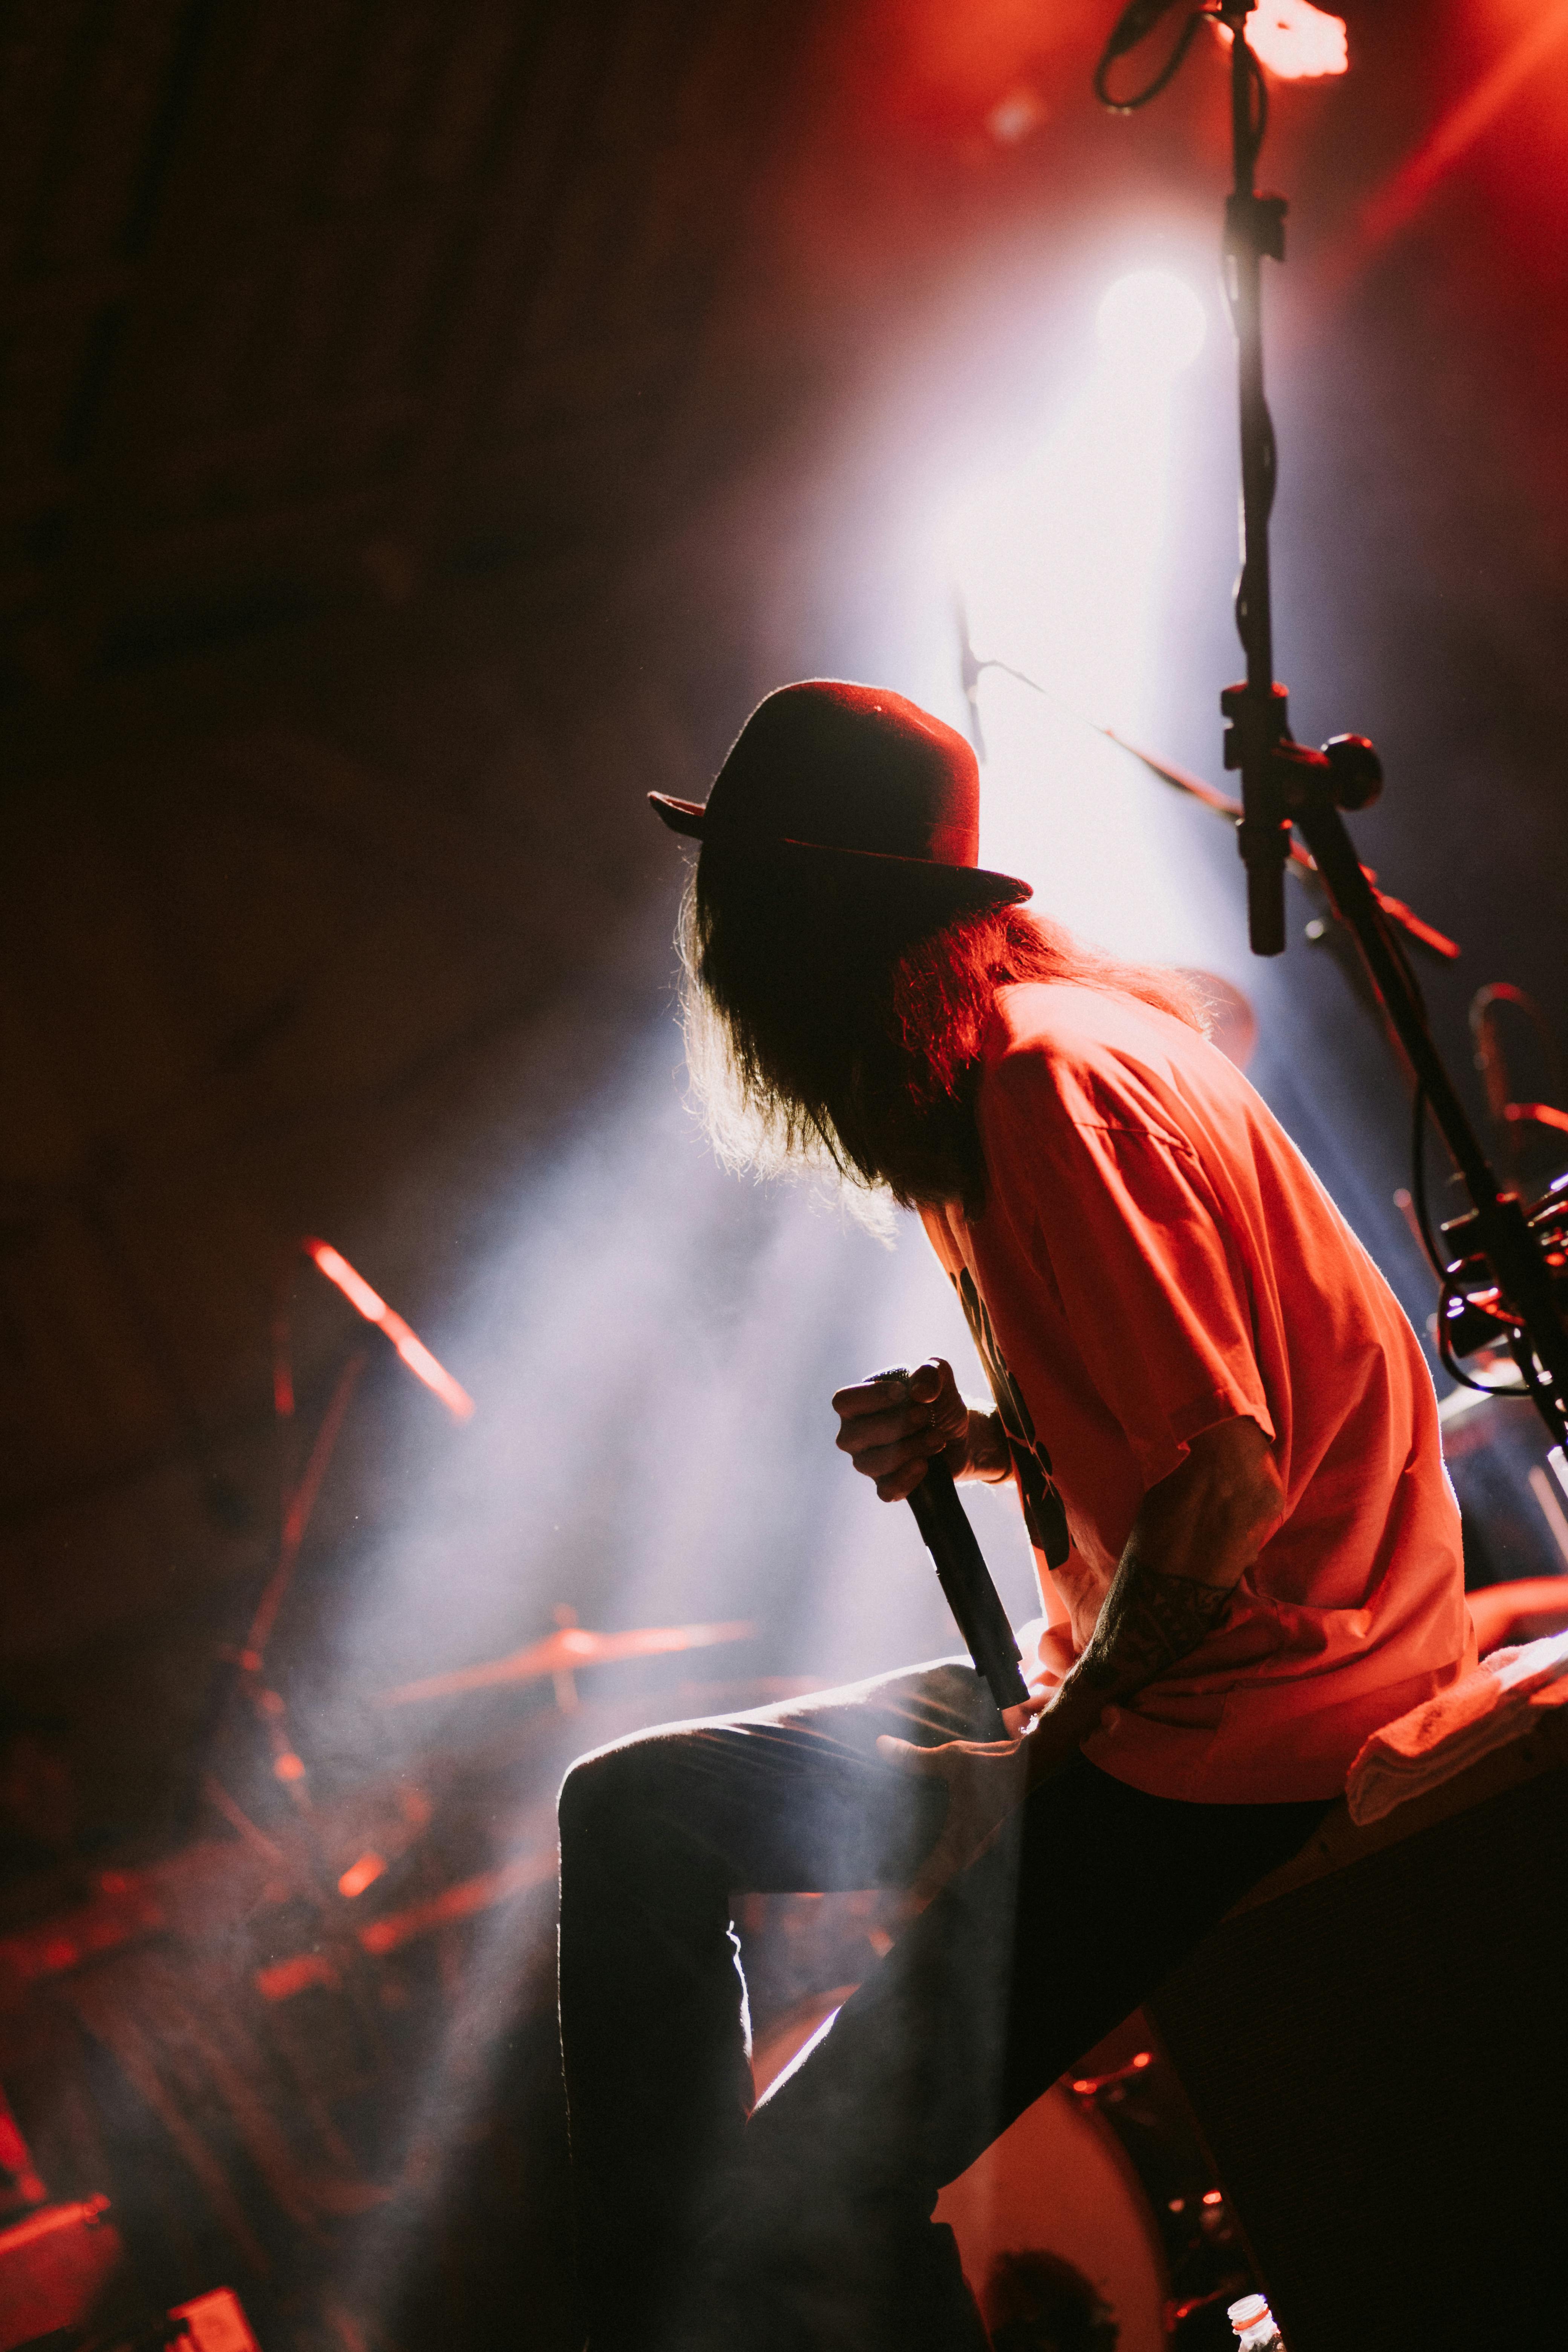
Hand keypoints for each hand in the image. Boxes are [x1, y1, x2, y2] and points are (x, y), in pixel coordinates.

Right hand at [831, 1359, 970, 1502]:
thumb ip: (930, 1372)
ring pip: (871, 1463)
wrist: (961, 1436)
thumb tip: (919, 1392)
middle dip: (895, 1425)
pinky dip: (907, 1479)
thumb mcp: (939, 1378)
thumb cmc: (938, 1403)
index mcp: (858, 1405)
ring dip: (908, 1449)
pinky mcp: (886, 1486)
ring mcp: (868, 1463)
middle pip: (855, 1435)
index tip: (903, 1392)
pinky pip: (886, 1491)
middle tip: (925, 1416)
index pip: (843, 1401)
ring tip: (936, 1438)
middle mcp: (855, 1435)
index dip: (871, 1397)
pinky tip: (925, 1464)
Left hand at [877, 1703, 1087, 1908]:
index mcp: (962, 1836)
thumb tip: (880, 1745)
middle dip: (913, 1905)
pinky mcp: (981, 1837)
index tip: (892, 1922)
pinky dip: (938, 1876)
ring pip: (947, 1876)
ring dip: (926, 1891)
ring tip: (903, 1909)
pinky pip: (954, 1864)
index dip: (912, 1899)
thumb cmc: (991, 1762)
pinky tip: (928, 1876)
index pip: (932, 1875)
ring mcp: (977, 1845)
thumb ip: (915, 1758)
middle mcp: (970, 1848)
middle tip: (885, 1931)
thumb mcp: (952, 1758)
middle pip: (936, 1885)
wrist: (1030, 1765)